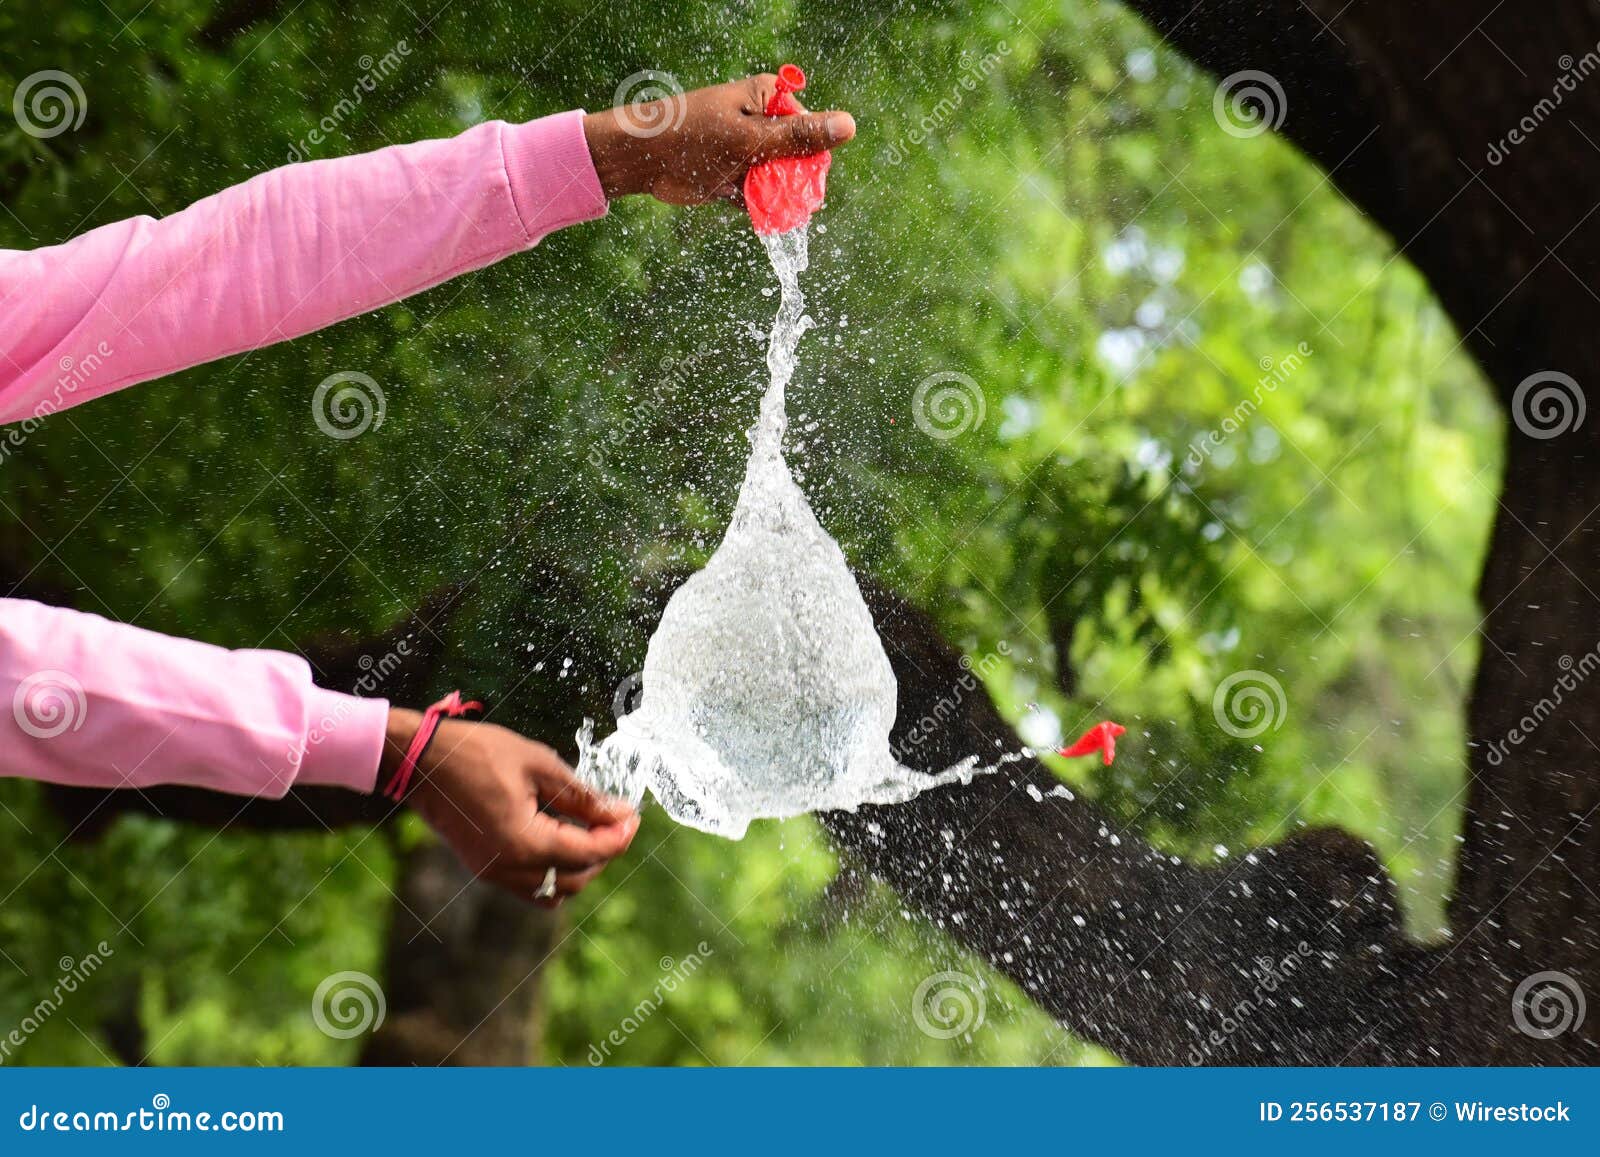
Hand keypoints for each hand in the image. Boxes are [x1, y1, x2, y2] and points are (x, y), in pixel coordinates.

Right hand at [384, 708, 639, 906]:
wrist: (420, 760)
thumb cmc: (477, 754)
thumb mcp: (540, 766)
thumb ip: (583, 797)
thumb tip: (620, 814)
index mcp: (524, 844)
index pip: (589, 854)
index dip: (619, 837)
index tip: (634, 817)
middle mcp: (508, 869)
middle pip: (575, 879)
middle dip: (602, 853)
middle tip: (615, 820)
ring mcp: (493, 873)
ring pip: (552, 890)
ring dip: (578, 867)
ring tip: (589, 829)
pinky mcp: (484, 868)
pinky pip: (529, 884)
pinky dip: (552, 869)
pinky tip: (558, 835)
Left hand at [583, 73, 855, 203]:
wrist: (643, 160)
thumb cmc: (693, 137)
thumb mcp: (750, 139)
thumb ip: (799, 137)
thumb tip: (849, 125)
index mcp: (768, 98)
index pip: (811, 127)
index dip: (812, 155)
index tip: (803, 178)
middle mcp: (762, 121)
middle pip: (799, 157)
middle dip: (794, 181)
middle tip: (787, 199)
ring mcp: (749, 151)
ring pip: (781, 180)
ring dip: (778, 198)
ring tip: (767, 206)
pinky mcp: (736, 177)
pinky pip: (761, 196)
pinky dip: (761, 208)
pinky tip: (759, 215)